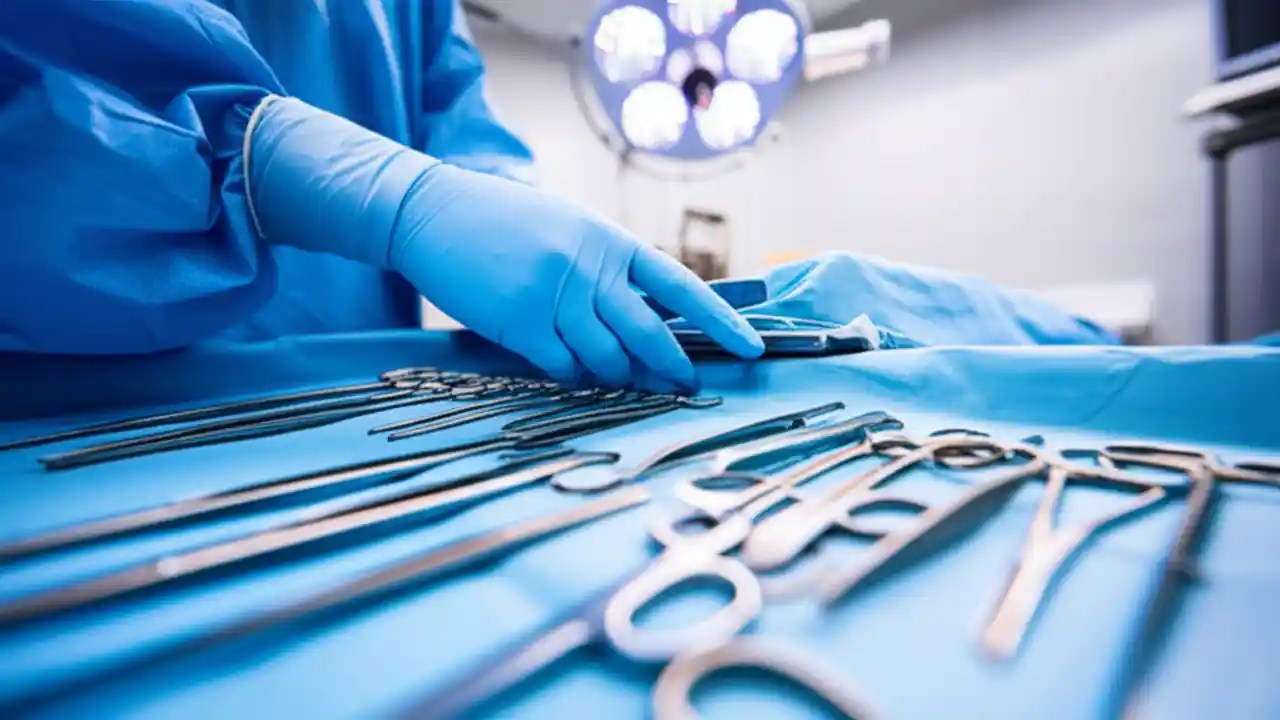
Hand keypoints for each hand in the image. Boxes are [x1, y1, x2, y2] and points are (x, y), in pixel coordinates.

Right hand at [248, 97, 761, 386]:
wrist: (432, 212)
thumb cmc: (503, 223)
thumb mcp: (569, 229)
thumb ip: (607, 269)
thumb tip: (649, 321)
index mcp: (610, 241)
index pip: (681, 286)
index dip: (721, 321)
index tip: (752, 348)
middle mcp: (590, 267)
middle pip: (651, 334)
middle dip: (673, 368)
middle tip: (687, 387)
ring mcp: (555, 295)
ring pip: (608, 358)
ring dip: (618, 377)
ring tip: (620, 379)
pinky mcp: (520, 322)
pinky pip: (564, 367)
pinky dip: (573, 376)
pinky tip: (570, 369)